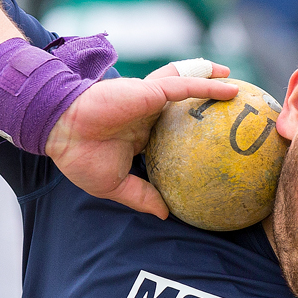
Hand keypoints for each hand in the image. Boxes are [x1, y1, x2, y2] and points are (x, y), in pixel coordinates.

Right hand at [44, 62, 236, 217]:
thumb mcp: (116, 186)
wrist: (60, 133)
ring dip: (213, 82)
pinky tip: (230, 88)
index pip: (173, 132)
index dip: (193, 134)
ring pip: (188, 87)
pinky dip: (208, 85)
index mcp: (142, 134)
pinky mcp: (150, 91)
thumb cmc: (80, 158)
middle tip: (234, 111)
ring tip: (237, 86)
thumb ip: (142, 196)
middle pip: (185, 105)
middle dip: (208, 104)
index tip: (216, 145)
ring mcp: (150, 101)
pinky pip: (184, 86)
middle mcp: (149, 114)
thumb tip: (166, 214)